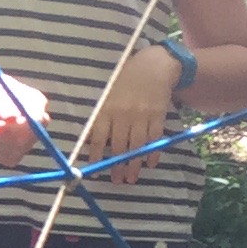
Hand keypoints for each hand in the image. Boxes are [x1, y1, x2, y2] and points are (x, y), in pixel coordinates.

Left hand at [0, 70, 45, 168]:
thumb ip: (1, 104)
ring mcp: (31, 138)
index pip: (38, 121)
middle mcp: (39, 122)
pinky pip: (10, 160)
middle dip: (3, 135)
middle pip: (28, 140)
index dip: (19, 127)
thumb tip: (12, 118)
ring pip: (17, 152)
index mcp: (37, 102)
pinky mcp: (20, 150)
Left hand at [81, 49, 181, 182]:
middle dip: (117, 165)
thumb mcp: (108, 96)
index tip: (93, 170)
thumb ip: (100, 118)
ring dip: (134, 164)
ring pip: (137, 146)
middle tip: (116, 181)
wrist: (153, 66)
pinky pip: (155, 139)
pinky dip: (153, 152)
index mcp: (107, 109)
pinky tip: (151, 164)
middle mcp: (123, 115)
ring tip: (131, 178)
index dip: (95, 155)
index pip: (98, 137)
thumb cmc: (125, 82)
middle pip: (119, 146)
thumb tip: (89, 142)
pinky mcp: (158, 116)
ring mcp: (142, 116)